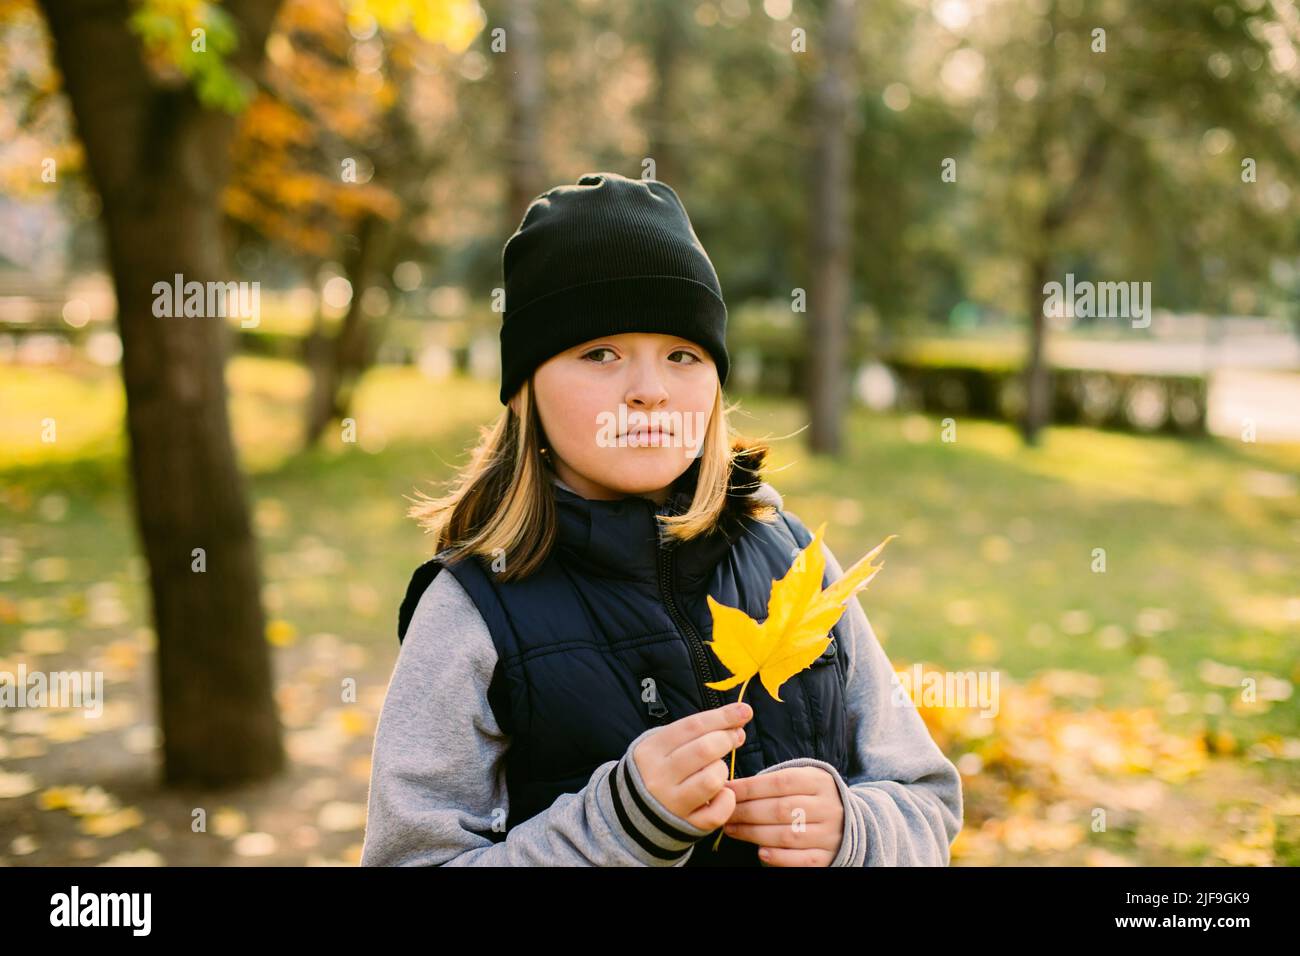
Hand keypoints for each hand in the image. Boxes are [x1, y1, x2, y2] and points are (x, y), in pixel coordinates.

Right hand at [632, 702, 753, 831]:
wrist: (636, 812)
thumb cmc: (659, 769)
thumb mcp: (664, 744)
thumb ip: (696, 731)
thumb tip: (737, 722)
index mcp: (651, 750)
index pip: (692, 726)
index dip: (722, 716)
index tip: (744, 711)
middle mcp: (659, 777)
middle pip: (704, 750)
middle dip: (726, 739)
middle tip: (734, 737)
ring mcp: (672, 803)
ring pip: (712, 780)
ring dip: (722, 770)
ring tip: (718, 769)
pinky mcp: (687, 825)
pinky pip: (717, 813)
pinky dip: (727, 801)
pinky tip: (722, 794)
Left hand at [721, 765, 844, 866]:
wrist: (849, 822)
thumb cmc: (811, 797)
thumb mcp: (802, 780)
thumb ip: (774, 781)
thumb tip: (732, 788)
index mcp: (819, 782)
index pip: (780, 782)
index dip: (750, 787)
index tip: (727, 790)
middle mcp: (827, 807)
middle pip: (781, 809)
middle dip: (746, 811)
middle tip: (725, 814)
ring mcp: (830, 834)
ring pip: (788, 835)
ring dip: (754, 833)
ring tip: (732, 830)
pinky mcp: (828, 857)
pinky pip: (801, 860)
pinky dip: (779, 858)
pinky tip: (760, 852)